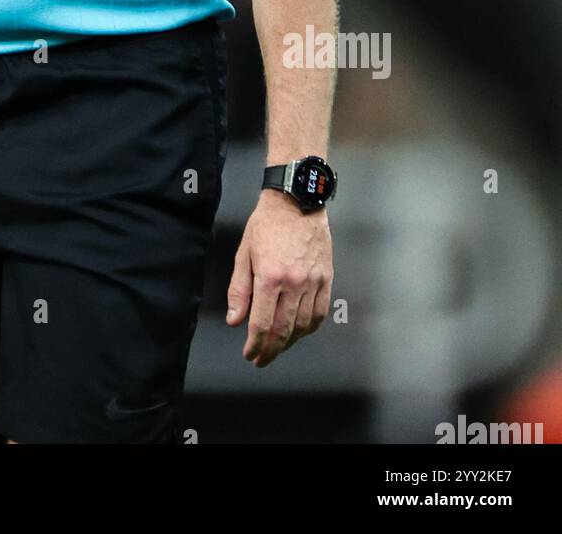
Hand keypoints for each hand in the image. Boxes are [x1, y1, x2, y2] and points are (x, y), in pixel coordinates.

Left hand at [225, 189, 331, 366]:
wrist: (296, 200)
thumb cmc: (266, 224)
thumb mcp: (244, 253)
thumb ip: (239, 290)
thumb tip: (235, 321)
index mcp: (270, 276)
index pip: (261, 324)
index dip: (255, 345)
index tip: (249, 355)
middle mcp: (294, 283)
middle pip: (283, 330)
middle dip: (270, 350)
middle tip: (261, 359)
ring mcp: (313, 282)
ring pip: (303, 326)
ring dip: (289, 343)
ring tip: (277, 347)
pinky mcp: (326, 278)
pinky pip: (320, 313)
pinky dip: (309, 328)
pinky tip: (299, 332)